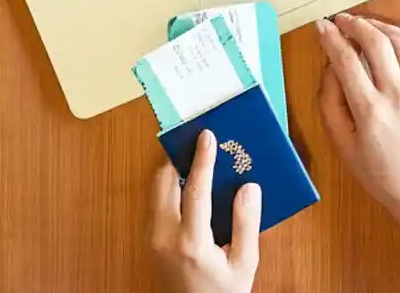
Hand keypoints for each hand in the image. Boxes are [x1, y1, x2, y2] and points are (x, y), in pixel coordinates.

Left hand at [150, 129, 261, 292]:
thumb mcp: (244, 264)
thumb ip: (247, 224)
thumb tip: (248, 187)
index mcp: (191, 243)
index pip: (195, 190)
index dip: (202, 160)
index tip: (207, 136)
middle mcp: (164, 238)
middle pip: (163, 182)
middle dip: (179, 158)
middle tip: (199, 142)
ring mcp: (153, 240)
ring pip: (156, 191)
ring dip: (173, 172)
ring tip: (196, 159)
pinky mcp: (151, 242)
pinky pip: (156, 204)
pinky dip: (170, 188)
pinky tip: (190, 186)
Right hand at [316, 13, 399, 227]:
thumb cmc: (379, 172)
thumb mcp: (342, 144)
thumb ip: (330, 103)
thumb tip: (331, 67)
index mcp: (370, 110)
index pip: (346, 60)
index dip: (331, 37)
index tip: (322, 26)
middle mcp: (398, 94)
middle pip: (375, 42)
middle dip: (355, 24)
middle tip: (342, 20)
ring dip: (381, 27)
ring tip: (367, 26)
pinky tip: (394, 41)